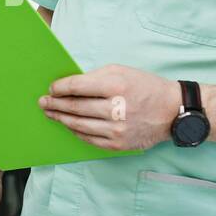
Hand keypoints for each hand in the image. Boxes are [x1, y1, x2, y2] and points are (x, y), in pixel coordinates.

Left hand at [39, 64, 180, 150]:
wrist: (172, 111)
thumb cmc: (145, 87)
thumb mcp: (122, 71)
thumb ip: (95, 77)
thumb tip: (70, 86)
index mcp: (116, 86)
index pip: (77, 87)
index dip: (59, 88)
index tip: (51, 88)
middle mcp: (116, 109)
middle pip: (75, 107)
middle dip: (55, 104)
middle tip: (44, 102)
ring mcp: (116, 129)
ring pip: (79, 125)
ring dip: (62, 119)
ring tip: (51, 114)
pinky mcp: (118, 144)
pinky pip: (89, 139)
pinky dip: (76, 132)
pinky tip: (69, 125)